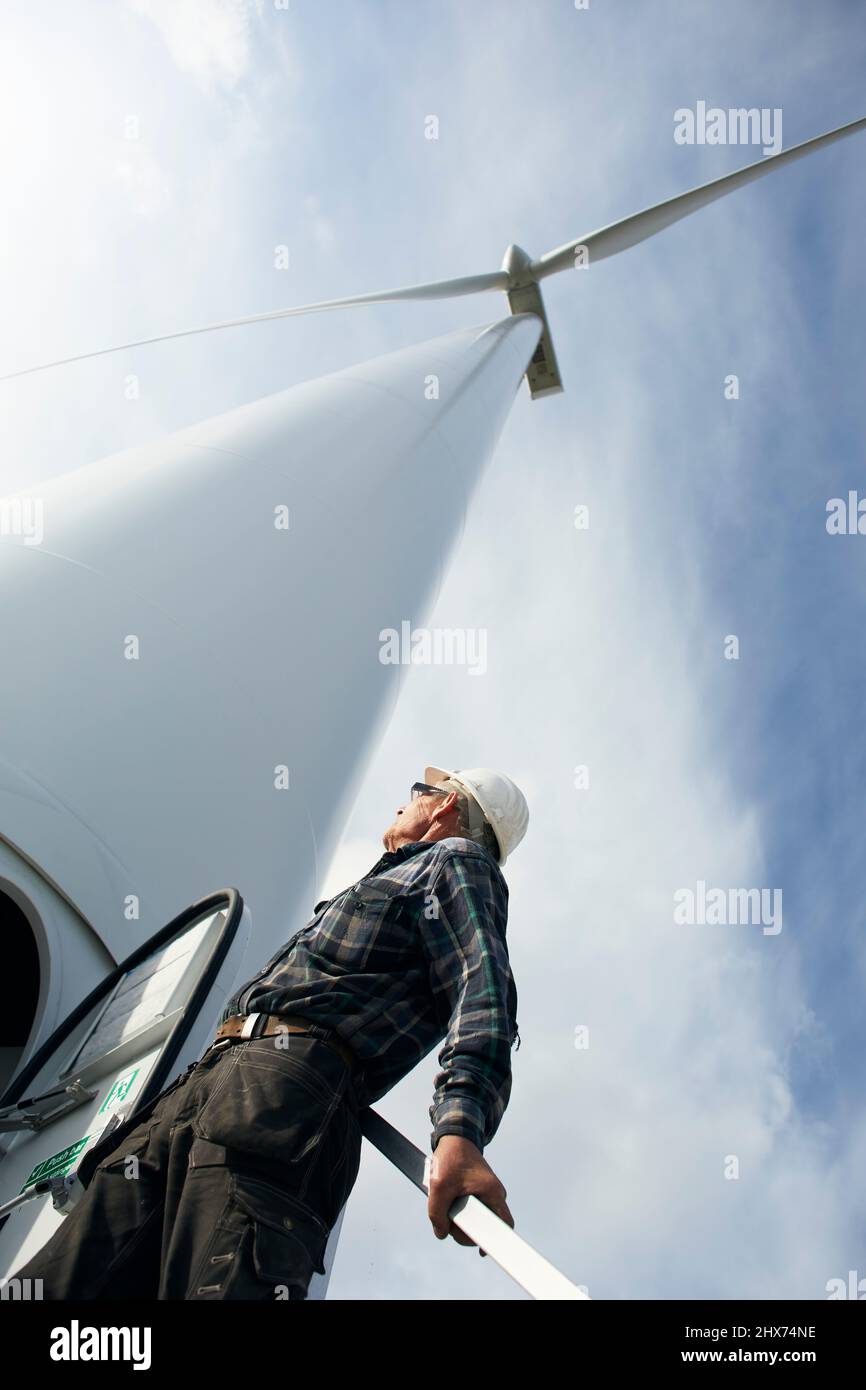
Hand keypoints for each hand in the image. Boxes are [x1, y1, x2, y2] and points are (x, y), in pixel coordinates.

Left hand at [427, 1135, 512, 1254]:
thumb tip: (441, 1233)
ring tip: (445, 1205)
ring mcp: (488, 1194)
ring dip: (459, 1219)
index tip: (483, 1251)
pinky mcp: (480, 1193)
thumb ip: (437, 1214)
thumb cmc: (450, 1159)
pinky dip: (458, 1212)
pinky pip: (472, 1211)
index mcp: (493, 1193)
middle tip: (447, 1221)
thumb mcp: (438, 1187)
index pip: (504, 1224)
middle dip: (465, 1230)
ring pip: (476, 1219)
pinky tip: (448, 1204)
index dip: (495, 1241)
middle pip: (485, 1226)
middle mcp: (495, 1194)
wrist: (454, 1138)